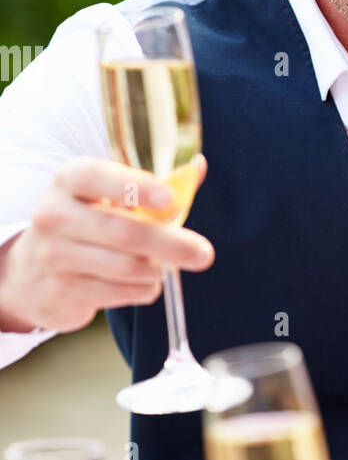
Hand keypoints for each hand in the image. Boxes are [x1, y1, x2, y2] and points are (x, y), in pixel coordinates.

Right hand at [0, 156, 213, 332]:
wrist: (31, 273)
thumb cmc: (85, 226)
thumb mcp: (107, 196)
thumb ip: (154, 184)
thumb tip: (198, 167)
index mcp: (69, 181)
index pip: (99, 177)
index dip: (136, 187)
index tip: (170, 198)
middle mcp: (55, 216)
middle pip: (125, 232)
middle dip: (172, 244)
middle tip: (204, 253)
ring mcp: (56, 257)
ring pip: (129, 267)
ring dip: (158, 269)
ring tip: (162, 265)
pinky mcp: (64, 293)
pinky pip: (124, 293)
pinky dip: (145, 288)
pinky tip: (141, 281)